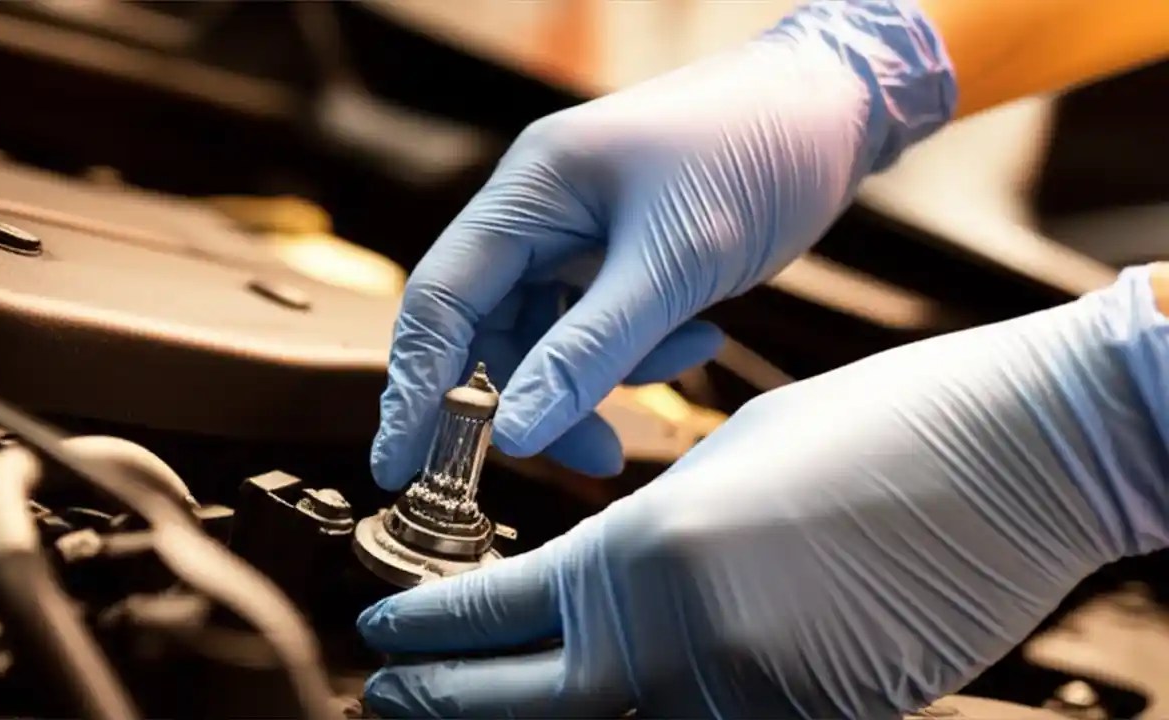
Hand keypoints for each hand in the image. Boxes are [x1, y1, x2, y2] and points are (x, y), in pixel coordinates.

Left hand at [359, 266, 1168, 717]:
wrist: (1011, 454)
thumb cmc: (872, 428)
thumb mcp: (721, 463)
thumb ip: (646, 533)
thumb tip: (599, 576)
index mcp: (645, 552)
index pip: (497, 612)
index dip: (428, 629)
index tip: (382, 635)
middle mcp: (681, 641)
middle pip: (525, 703)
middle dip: (445, 700)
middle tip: (389, 693)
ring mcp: (748, 697)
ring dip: (559, 713)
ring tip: (512, 691)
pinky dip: (671, 709)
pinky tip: (659, 681)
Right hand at [370, 0, 955, 488]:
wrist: (835, 109)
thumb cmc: (753, 153)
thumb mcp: (672, 263)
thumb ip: (590, 352)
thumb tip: (516, 436)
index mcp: (529, 192)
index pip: (441, 299)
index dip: (415, 384)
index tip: (399, 461)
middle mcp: (540, 213)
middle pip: (496, 330)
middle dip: (535, 399)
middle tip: (586, 457)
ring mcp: (580, 235)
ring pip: (554, 339)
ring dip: (603, 379)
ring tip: (677, 372)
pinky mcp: (622, 256)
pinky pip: (603, 327)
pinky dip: (643, 352)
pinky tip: (699, 336)